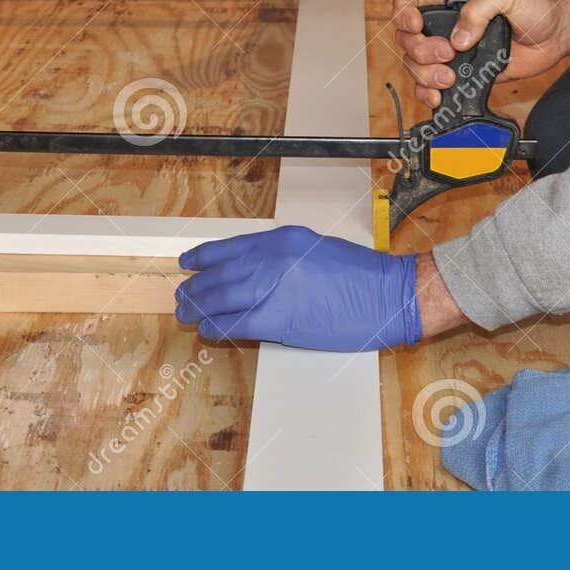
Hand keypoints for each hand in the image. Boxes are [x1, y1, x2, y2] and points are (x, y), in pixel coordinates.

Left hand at [175, 226, 420, 351]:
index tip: (187, 263)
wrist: (388, 295)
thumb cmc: (361, 276)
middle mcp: (273, 258)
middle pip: (221, 273)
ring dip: (199, 307)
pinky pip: (237, 323)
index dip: (204, 257)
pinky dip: (218, 326)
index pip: (231, 247)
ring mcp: (275, 287)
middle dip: (196, 286)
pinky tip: (207, 329)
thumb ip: (283, 259)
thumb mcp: (315, 250)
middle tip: (181, 296)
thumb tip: (254, 273)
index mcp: (283, 240)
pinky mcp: (281, 318)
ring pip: (222, 297)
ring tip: (186, 313)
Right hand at [392, 0, 569, 107]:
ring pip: (416, 65)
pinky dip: (428, 94)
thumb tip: (458, 39)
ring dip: (425, 75)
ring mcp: (453, 50)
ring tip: (450, 79)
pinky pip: (432, 86)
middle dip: (420, 51)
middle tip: (448, 55)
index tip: (415, 25)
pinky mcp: (464, 73)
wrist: (556, 34)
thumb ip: (480, 8)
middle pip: (408, 38)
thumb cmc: (536, 5)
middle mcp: (446, 24)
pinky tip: (440, 97)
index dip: (402, 11)